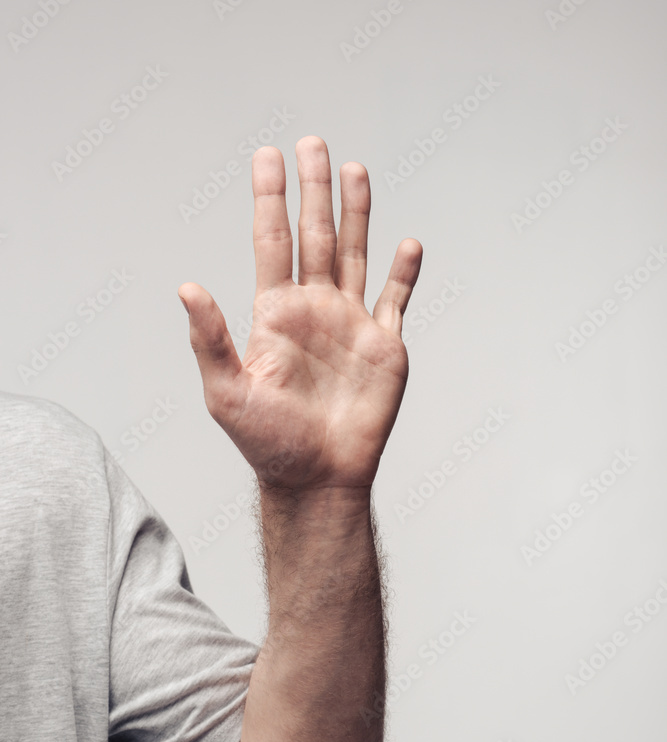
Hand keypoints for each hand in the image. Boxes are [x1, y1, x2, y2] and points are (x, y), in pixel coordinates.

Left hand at [178, 135, 422, 492]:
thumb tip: (185, 288)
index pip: (271, 242)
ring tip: (355, 170)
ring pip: (353, 254)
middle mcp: (313, 310)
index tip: (267, 156)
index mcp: (274, 315)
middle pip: (314, 235)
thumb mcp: (227, 393)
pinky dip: (404, 274)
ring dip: (356, 213)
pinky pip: (395, 300)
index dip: (269, 199)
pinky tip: (407, 244)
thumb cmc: (269, 444)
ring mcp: (350, 325)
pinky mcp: (384, 347)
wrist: (317, 479)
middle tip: (312, 144)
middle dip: (313, 190)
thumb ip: (210, 339)